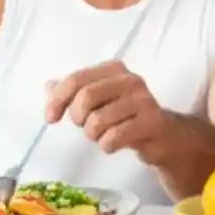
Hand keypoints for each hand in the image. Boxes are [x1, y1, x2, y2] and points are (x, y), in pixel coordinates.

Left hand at [45, 60, 171, 161]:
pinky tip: (113, 143)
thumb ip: (73, 92)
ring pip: (98, 120)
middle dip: (78, 117)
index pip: (76, 79)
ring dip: (93, 134)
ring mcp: (143, 101)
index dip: (58, 100)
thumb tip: (49, 86)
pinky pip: (114, 137)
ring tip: (102, 135)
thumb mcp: (99, 101)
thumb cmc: (126, 116)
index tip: (50, 118)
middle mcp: (130, 80)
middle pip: (86, 97)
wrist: (165, 136)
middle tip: (83, 126)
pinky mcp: (151, 123)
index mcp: (114, 69)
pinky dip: (107, 145)